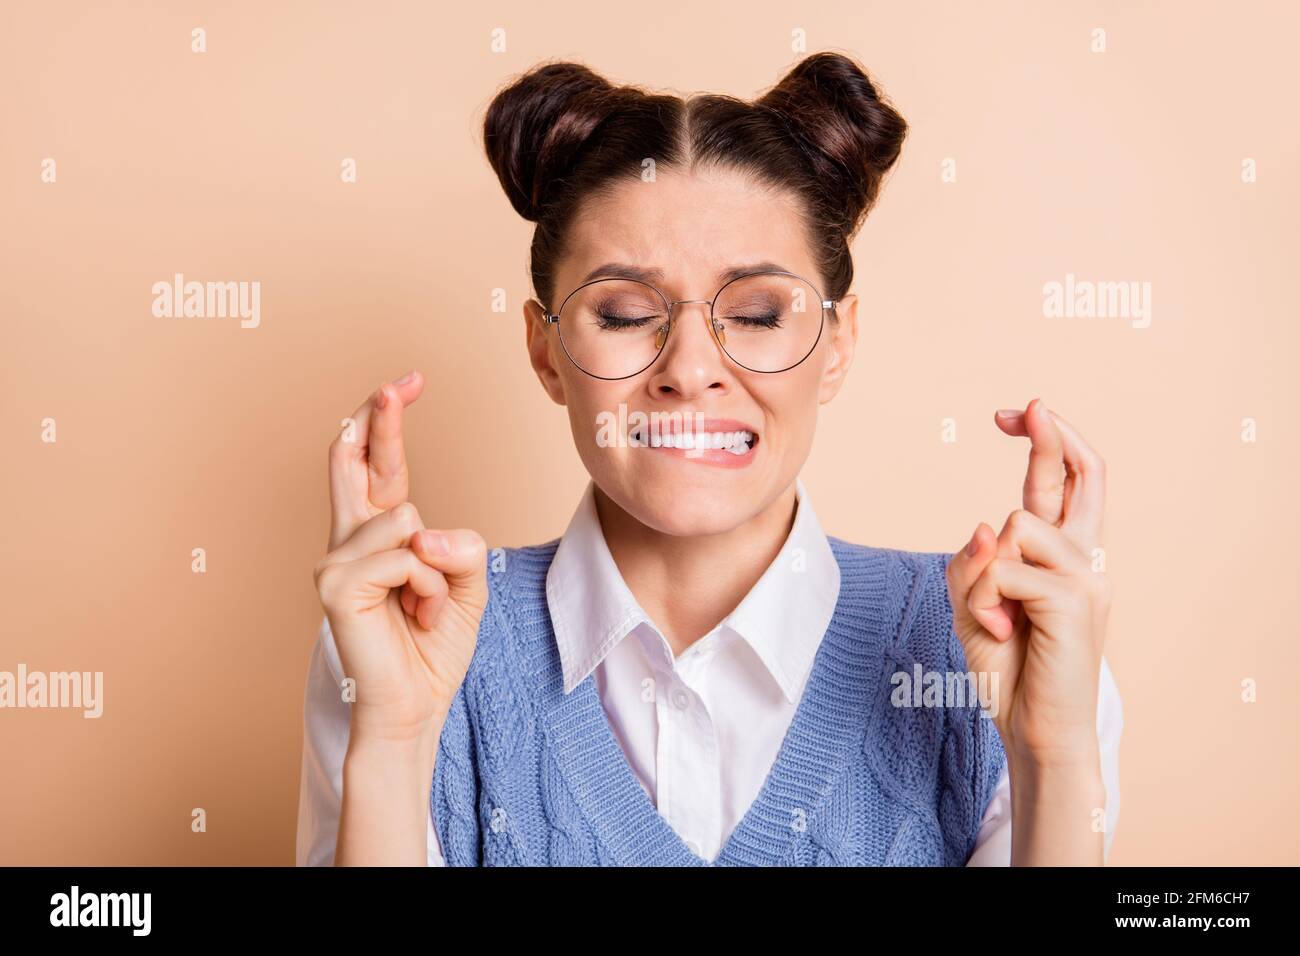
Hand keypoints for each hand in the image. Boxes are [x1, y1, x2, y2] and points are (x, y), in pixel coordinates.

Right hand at [314, 372, 487, 740]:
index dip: (385, 423)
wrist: (415, 703)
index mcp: (377, 535)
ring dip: (438, 571)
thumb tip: (421, 534)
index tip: (404, 384)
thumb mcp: (467, 582)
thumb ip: (459, 545)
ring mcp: (335, 560)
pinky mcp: (335, 585)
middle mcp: (348, 540)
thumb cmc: (434, 643)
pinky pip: (406, 558)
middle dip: (381, 419)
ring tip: (424, 607)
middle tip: (403, 382)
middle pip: (357, 460)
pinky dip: (428, 590)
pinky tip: (413, 617)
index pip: (377, 467)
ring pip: (408, 520)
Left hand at [945, 399, 1110, 765]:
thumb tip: (985, 523)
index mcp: (1062, 556)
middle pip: (1083, 475)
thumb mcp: (972, 608)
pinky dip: (982, 601)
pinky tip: (997, 633)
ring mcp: (1086, 577)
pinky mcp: (1075, 600)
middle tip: (1029, 406)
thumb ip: (972, 565)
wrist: (1037, 730)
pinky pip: (1003, 571)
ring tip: (991, 619)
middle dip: (1053, 435)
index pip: (1065, 483)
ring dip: (981, 573)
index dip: (1046, 442)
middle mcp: (1085, 558)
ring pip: (1015, 527)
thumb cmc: (1008, 669)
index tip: (1019, 412)